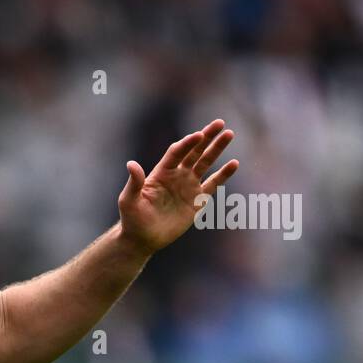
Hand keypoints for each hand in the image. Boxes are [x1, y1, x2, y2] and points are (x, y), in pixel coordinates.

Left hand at [118, 119, 238, 253]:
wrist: (143, 238)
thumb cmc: (132, 219)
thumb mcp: (129, 201)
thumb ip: (134, 182)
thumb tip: (131, 164)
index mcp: (161, 172)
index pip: (177, 152)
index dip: (187, 143)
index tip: (198, 135)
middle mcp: (176, 175)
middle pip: (194, 151)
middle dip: (206, 137)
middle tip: (220, 123)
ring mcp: (188, 186)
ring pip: (205, 163)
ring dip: (217, 149)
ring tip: (229, 134)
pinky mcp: (197, 200)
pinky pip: (213, 184)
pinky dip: (223, 174)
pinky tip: (234, 164)